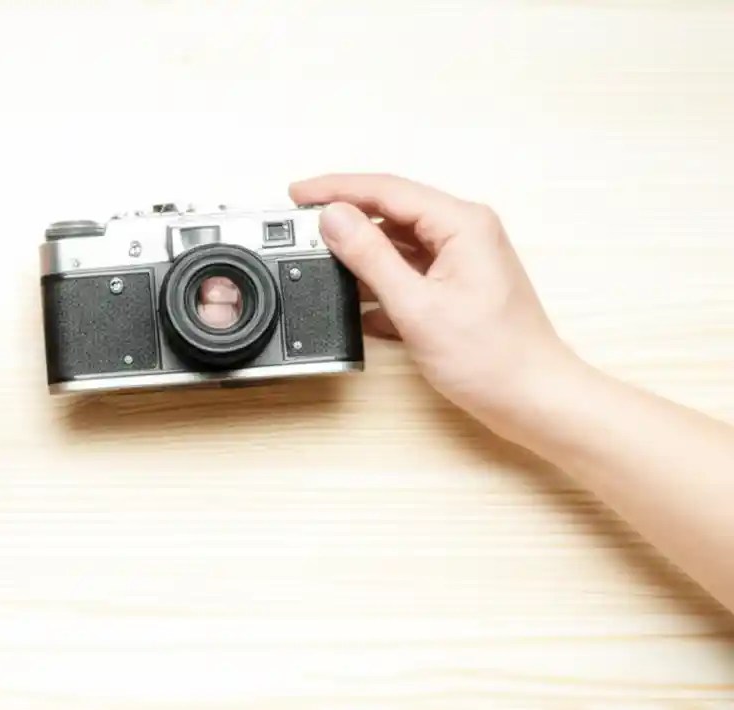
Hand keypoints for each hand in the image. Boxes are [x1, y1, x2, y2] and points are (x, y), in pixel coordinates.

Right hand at [289, 174, 575, 428]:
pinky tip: (356, 301)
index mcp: (462, 224)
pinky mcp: (457, 284)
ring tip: (320, 261)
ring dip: (361, 253)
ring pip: (398, 241)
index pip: (386, 190)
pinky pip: (409, 269)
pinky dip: (380, 280)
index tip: (298, 194)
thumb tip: (334, 218)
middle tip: (301, 225)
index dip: (337, 189)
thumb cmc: (491, 358)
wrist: (532, 399)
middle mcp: (465, 232)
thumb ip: (371, 257)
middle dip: (345, 217)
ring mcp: (462, 258)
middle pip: (391, 210)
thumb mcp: (416, 306)